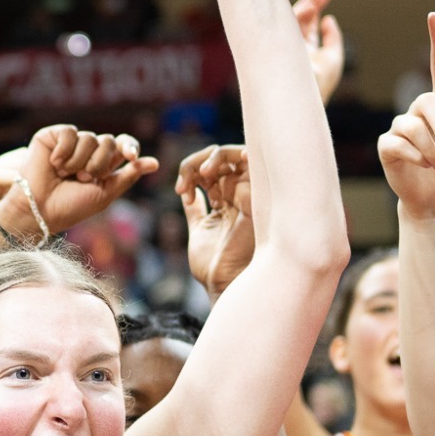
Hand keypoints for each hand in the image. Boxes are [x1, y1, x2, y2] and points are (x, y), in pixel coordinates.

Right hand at [0, 125, 158, 237]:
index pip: (124, 145)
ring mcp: (70, 142)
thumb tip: (155, 163)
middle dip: (99, 163)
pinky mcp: (52, 136)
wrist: (40, 209)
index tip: (131, 156)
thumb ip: (128, 176)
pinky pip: (70, 132)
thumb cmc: (71, 206)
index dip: (130, 147)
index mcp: (103, 163)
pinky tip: (53, 163)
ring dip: (79, 161)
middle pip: (109, 141)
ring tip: (64, 175)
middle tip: (82, 179)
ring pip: (90, 138)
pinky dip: (64, 151)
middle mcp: (88, 150)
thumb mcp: (105, 194)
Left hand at [176, 145, 253, 296]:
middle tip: (183, 184)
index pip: (214, 168)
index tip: (181, 191)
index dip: (192, 170)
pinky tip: (204, 175)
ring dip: (206, 159)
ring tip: (194, 176)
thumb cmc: (211, 262)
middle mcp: (241, 194)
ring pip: (232, 154)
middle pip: (222, 157)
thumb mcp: (199, 227)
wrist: (219, 281)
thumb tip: (190, 193)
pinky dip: (218, 161)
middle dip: (196, 163)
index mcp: (230, 201)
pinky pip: (242, 162)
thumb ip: (196, 209)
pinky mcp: (253, 195)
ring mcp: (248, 193)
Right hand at [293, 0, 344, 102]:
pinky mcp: (276, 44)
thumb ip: (333, 36)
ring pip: (289, 20)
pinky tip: (309, 7)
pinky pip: (283, 23)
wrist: (305, 95)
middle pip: (298, 19)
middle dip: (309, 3)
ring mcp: (283, 45)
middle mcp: (292, 47)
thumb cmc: (321, 82)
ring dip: (303, 6)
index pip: (308, 25)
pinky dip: (296, 13)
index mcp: (305, 52)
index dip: (315, 8)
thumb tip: (328, 19)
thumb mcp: (333, 57)